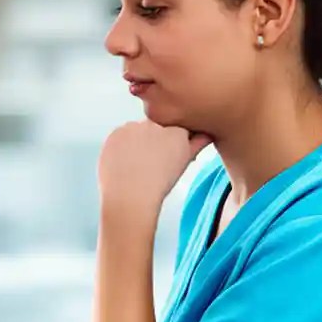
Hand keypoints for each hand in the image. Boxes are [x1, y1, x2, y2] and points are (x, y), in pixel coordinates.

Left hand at [98, 120, 212, 217]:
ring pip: (137, 130)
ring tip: (136, 164)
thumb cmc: (159, 184)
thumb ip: (198, 143)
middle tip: (151, 161)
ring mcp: (133, 127)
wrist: (130, 197)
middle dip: (155, 139)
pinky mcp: (115, 133)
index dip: (173, 141)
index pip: (177, 126)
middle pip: (157, 126)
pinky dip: (121, 146)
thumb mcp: (185, 162)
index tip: (168, 155)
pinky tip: (124, 162)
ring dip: (137, 140)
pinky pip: (120, 136)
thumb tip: (206, 132)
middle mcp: (156, 124)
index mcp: (177, 131)